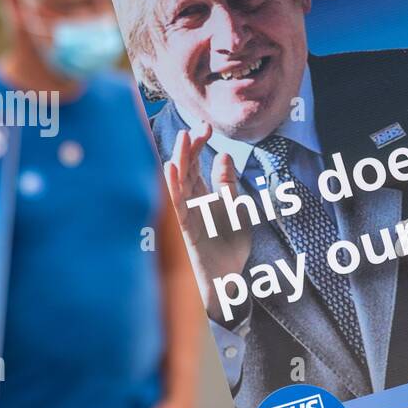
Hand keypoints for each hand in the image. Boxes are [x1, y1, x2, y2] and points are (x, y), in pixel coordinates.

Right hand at [165, 125, 252, 322]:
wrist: (226, 280)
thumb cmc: (228, 248)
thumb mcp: (236, 209)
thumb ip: (227, 184)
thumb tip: (224, 155)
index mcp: (202, 196)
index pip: (196, 164)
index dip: (200, 145)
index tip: (207, 127)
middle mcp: (191, 202)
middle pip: (186, 169)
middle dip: (191, 147)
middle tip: (199, 126)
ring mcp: (185, 214)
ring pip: (179, 183)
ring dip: (180, 159)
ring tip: (183, 137)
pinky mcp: (183, 229)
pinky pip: (176, 205)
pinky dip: (172, 186)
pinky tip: (171, 168)